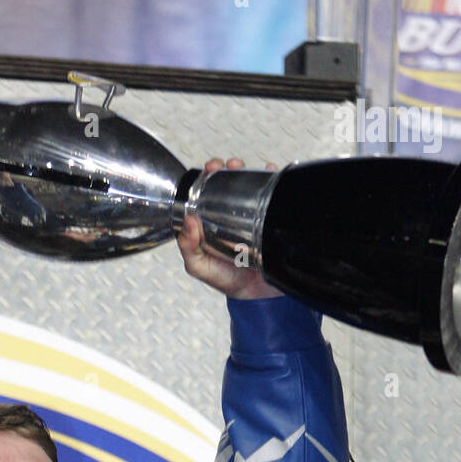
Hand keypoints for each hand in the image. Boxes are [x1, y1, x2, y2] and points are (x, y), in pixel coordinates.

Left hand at [176, 157, 282, 300]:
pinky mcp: (269, 219)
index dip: (206, 177)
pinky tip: (269, 173)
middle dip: (227, 168)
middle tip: (227, 166)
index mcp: (210, 222)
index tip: (210, 170)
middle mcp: (230, 215)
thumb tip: (188, 220)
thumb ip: (189, 248)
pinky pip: (272, 195)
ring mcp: (251, 216)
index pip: (206, 192)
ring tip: (243, 168)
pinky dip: (271, 180)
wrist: (257, 295)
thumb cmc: (226, 280)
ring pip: (249, 185)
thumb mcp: (200, 266)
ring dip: (247, 170)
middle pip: (229, 183)